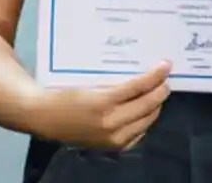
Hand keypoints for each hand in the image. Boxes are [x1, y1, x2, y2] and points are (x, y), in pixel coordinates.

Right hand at [31, 60, 171, 150]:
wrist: (45, 117)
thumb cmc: (63, 93)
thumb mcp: (87, 82)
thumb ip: (113, 83)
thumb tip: (139, 75)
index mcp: (102, 101)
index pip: (138, 87)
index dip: (155, 76)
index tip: (165, 65)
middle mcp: (111, 122)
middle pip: (146, 105)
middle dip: (160, 90)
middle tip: (166, 79)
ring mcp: (113, 137)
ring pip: (146, 120)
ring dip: (156, 106)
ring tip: (158, 92)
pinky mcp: (113, 146)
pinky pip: (138, 134)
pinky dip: (145, 121)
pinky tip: (146, 111)